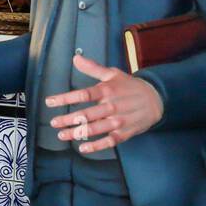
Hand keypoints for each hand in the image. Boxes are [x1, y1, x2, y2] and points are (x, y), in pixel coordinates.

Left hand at [45, 54, 163, 152]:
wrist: (156, 99)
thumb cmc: (130, 86)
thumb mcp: (112, 74)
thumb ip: (92, 68)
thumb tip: (75, 57)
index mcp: (107, 91)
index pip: (82, 95)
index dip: (64, 98)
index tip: (49, 102)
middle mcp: (111, 106)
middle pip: (86, 115)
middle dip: (68, 120)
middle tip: (54, 123)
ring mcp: (118, 121)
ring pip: (95, 129)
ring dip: (77, 133)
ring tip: (62, 135)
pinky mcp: (125, 132)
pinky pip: (109, 141)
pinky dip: (96, 146)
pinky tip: (83, 148)